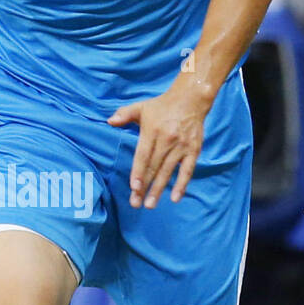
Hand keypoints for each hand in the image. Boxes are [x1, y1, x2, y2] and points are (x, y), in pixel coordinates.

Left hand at [108, 76, 211, 208]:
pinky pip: (188, 170)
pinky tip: (175, 198)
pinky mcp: (194, 150)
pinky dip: (182, 184)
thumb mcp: (141, 106)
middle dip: (145, 187)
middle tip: (136, 203)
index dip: (139, 172)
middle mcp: (167, 140)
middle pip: (154, 167)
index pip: (144, 155)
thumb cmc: (162, 106)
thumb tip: (110, 121)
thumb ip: (124, 114)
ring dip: (159, 189)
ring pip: (168, 171)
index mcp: (152, 131)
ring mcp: (181, 147)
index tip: (134, 187)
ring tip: (150, 205)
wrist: (191, 99)